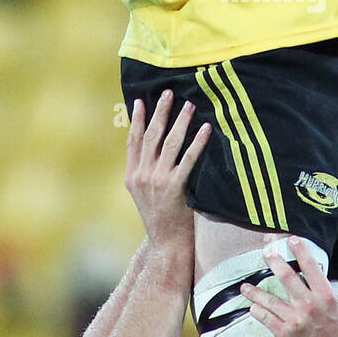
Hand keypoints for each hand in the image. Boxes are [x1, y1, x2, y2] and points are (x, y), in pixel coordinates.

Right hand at [124, 90, 210, 256]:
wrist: (166, 244)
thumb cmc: (161, 218)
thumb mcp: (144, 194)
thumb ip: (145, 172)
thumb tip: (154, 149)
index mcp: (131, 176)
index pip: (132, 141)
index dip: (135, 120)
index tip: (140, 101)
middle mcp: (142, 175)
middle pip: (150, 136)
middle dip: (160, 112)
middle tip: (168, 93)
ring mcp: (157, 181)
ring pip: (169, 143)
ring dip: (180, 121)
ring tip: (190, 105)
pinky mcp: (174, 187)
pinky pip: (188, 158)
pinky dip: (197, 142)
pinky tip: (205, 129)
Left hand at [240, 237, 337, 336]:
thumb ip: (335, 294)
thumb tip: (333, 279)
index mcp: (326, 297)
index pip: (311, 267)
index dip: (300, 250)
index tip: (291, 239)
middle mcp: (309, 305)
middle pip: (286, 275)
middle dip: (273, 259)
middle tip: (265, 250)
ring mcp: (294, 318)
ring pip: (269, 298)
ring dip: (254, 290)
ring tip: (245, 286)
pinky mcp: (283, 332)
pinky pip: (265, 317)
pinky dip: (257, 310)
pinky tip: (251, 306)